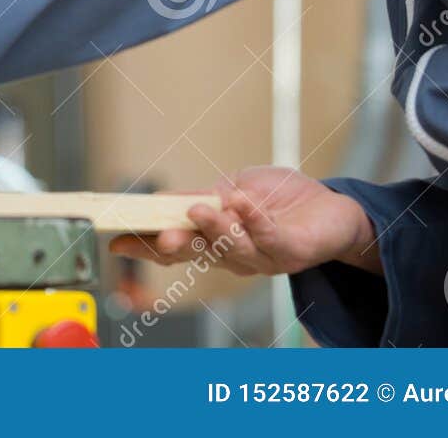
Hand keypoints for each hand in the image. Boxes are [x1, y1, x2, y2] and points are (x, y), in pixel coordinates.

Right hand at [109, 166, 379, 276]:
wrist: (331, 208)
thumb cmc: (279, 199)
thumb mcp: (233, 189)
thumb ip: (206, 198)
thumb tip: (169, 201)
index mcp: (211, 241)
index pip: (171, 246)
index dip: (143, 245)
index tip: (115, 240)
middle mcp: (231, 256)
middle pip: (195, 253)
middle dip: (174, 246)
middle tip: (160, 237)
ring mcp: (260, 257)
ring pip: (230, 248)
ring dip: (214, 229)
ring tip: (200, 210)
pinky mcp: (289, 251)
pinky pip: (267, 236)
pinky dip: (252, 218)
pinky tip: (242, 202)